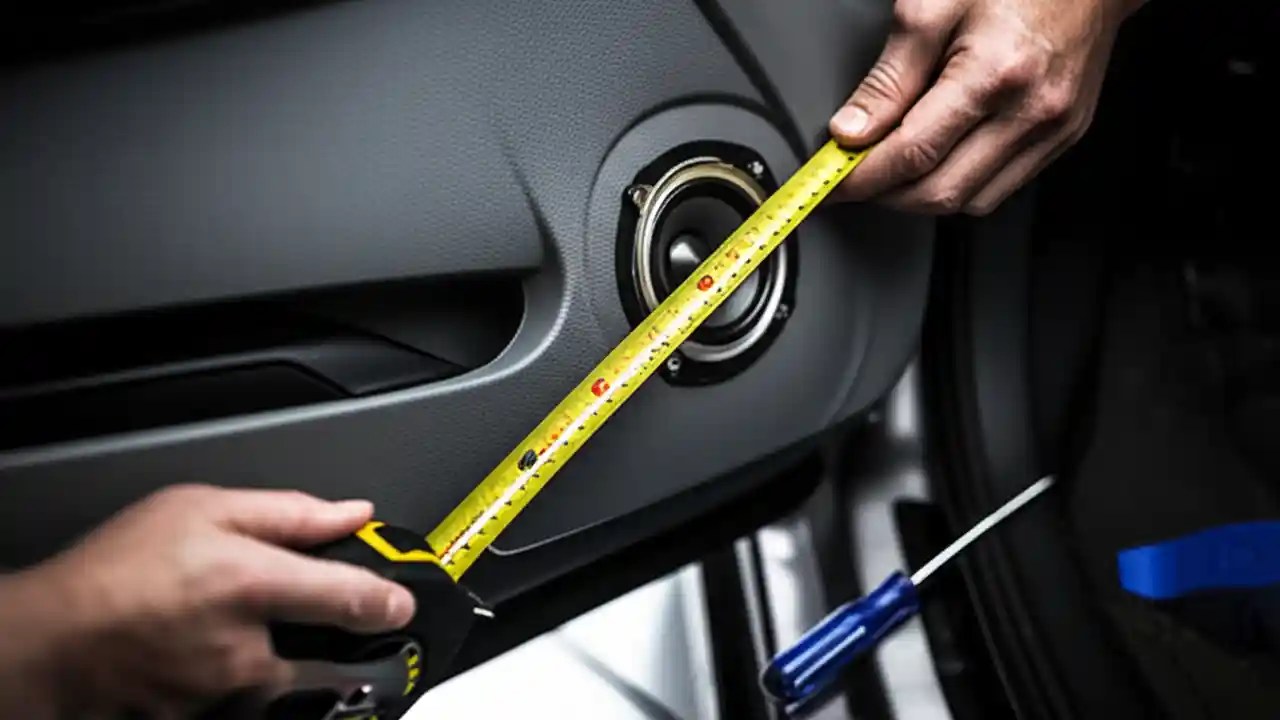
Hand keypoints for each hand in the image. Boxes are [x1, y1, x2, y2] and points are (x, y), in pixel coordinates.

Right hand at [0, 484, 415, 719]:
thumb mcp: (199, 509)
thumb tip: (351, 513)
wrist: (44, 644)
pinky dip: (254, 689)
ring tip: (259, 641)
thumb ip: (287, 512)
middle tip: (338, 632)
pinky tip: (225, 662)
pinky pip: (253, 708)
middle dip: (349, 652)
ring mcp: (227, 697)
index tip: (402, 603)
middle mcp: (247, 652)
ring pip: (292, 688)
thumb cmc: (111, 572)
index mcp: (253, 586)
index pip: (353, 599)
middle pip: (333, 662)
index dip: (390, 601)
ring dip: (296, 671)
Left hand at [829, 0, 1143, 214]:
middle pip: (939, 192)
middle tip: (854, 176)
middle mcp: (1031, 111)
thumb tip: (851, 131)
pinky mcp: (1063, 139)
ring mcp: (1053, 131)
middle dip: (885, 194)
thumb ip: (888, 77)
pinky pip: (999, 189)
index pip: (912, 153)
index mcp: (995, 74)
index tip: (830, 182)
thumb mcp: (931, 7)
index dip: (862, 176)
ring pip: (969, 202)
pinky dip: (959, 184)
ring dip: (920, 196)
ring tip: (894, 166)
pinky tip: (939, 159)